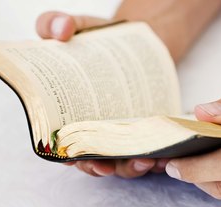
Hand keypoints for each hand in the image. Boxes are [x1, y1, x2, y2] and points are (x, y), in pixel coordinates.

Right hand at [36, 11, 167, 176]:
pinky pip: (148, 153)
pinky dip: (156, 160)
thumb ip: (55, 23)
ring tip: (145, 161)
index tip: (73, 159)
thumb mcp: (79, 28)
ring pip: (121, 162)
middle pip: (92, 159)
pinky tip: (164, 158)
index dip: (66, 155)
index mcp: (71, 113)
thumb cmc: (101, 40)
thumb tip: (59, 30)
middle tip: (108, 166)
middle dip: (100, 167)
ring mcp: (120, 134)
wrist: (135, 43)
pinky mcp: (143, 133)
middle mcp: (95, 129)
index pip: (64, 142)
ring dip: (130, 168)